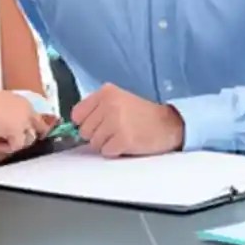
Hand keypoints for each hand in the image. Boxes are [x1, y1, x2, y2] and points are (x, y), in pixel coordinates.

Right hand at [0, 89, 52, 153]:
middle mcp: (26, 108)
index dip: (32, 127)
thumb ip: (9, 113)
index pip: (36, 116)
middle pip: (41, 127)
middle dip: (31, 136)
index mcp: (21, 100)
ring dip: (15, 142)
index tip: (29, 134)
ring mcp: (23, 119)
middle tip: (19, 143)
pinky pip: (16, 146)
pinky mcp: (17, 131)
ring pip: (29, 138)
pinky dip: (5, 147)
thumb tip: (11, 126)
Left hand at [70, 83, 184, 157]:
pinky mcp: (123, 138)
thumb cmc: (143, 115)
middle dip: (97, 135)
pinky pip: (106, 152)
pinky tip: (127, 142)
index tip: (99, 124)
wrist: (168, 124)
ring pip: (94, 143)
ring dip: (107, 144)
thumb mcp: (119, 100)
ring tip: (123, 135)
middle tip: (116, 130)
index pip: (77, 114)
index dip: (86, 123)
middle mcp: (110, 104)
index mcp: (107, 92)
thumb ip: (97, 108)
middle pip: (84, 131)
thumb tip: (76, 125)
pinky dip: (115, 151)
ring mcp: (116, 121)